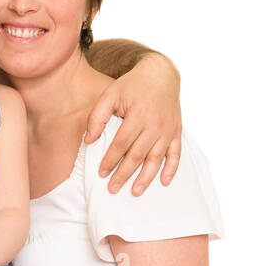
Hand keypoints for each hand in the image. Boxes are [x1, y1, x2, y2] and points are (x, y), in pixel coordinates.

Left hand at [84, 52, 182, 194]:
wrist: (161, 74)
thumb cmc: (132, 85)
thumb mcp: (110, 94)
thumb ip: (97, 116)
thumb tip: (89, 141)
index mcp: (138, 115)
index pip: (121, 144)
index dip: (110, 160)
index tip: (101, 173)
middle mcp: (155, 124)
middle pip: (137, 155)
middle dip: (124, 174)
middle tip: (112, 189)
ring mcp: (167, 130)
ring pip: (156, 158)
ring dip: (146, 177)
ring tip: (135, 192)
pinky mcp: (176, 132)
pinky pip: (176, 154)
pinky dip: (172, 169)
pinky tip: (164, 182)